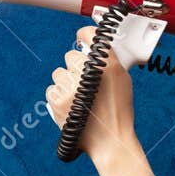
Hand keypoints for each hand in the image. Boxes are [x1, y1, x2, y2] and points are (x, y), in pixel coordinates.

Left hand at [45, 25, 138, 166]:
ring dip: (66, 81)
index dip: (84, 35)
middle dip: (76, 66)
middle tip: (85, 79)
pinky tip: (70, 104)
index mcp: (107, 64)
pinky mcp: (57, 101)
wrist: (110, 140)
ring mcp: (70, 87)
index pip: (88, 35)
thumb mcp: (122, 80)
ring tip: (78, 95)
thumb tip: (93, 47)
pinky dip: (58, 95)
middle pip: (70, 55)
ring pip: (59, 73)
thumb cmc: (118, 111)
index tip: (82, 38)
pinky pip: (52, 88)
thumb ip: (109, 60)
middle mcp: (87, 72)